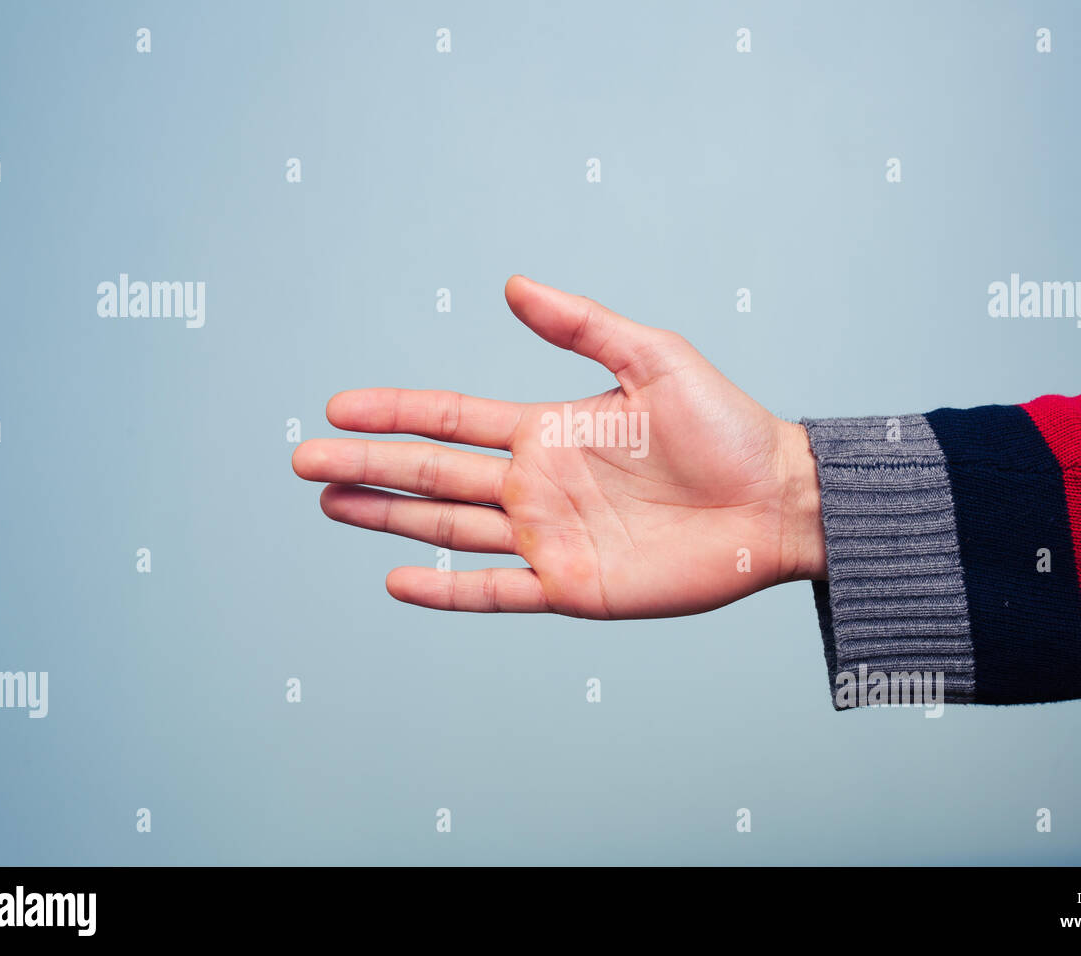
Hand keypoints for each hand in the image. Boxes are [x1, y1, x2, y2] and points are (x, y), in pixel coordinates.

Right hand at [292, 275, 824, 617]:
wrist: (777, 500)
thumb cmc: (726, 426)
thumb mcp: (652, 357)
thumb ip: (581, 325)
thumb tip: (510, 284)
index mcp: (549, 429)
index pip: (452, 418)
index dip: (394, 413)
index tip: (338, 407)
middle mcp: (537, 485)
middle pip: (433, 474)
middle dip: (368, 465)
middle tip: (302, 460)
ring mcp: (550, 538)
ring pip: (449, 527)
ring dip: (388, 516)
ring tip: (330, 503)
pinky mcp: (574, 586)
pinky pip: (497, 591)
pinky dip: (448, 588)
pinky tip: (398, 577)